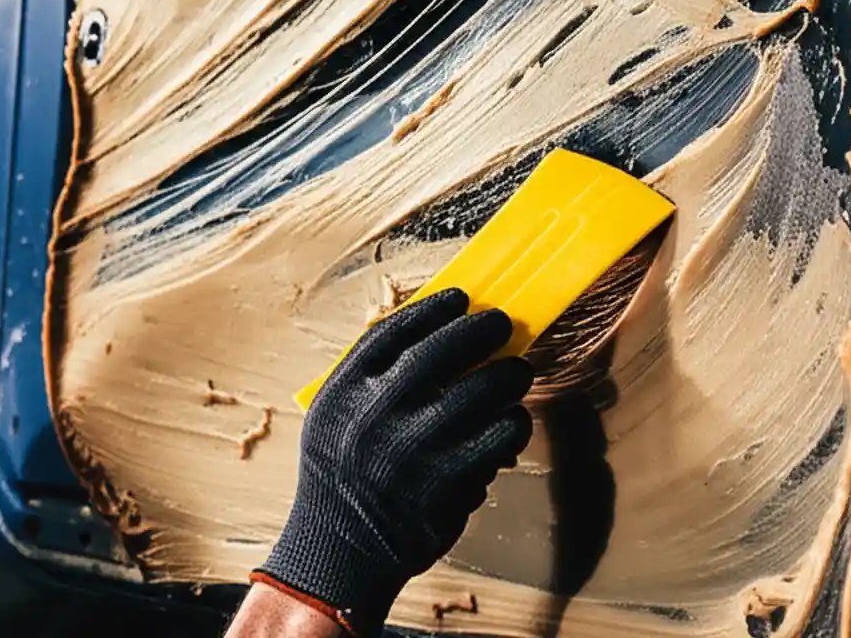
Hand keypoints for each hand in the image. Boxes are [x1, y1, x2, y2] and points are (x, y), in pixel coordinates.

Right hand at [252, 288, 533, 634]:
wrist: (342, 552)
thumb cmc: (343, 476)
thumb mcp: (334, 418)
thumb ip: (373, 379)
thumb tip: (438, 333)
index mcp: (342, 394)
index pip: (392, 332)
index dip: (432, 309)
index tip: (460, 298)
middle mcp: (375, 417)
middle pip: (443, 352)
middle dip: (482, 330)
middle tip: (502, 325)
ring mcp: (414, 451)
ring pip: (484, 392)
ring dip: (509, 376)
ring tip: (516, 374)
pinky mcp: (450, 483)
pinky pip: (500, 437)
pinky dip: (512, 425)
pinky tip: (510, 424)